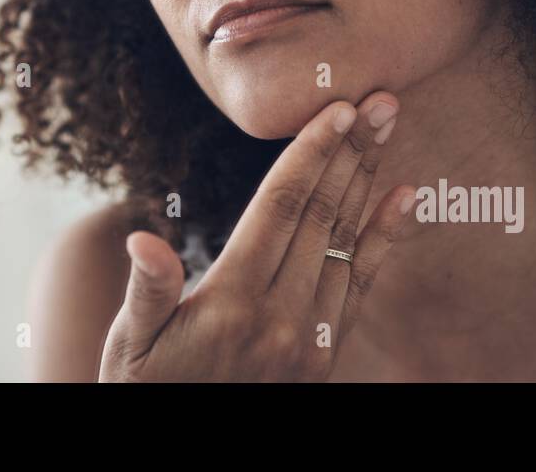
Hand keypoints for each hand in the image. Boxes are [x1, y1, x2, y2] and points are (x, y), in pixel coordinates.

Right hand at [99, 92, 414, 380]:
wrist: (180, 453)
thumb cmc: (145, 390)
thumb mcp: (131, 342)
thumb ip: (148, 289)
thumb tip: (142, 239)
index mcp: (232, 301)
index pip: (281, 208)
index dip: (311, 153)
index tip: (337, 109)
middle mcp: (282, 317)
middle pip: (323, 214)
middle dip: (351, 151)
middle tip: (380, 99)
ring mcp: (311, 338)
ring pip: (346, 240)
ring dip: (368, 179)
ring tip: (388, 128)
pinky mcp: (326, 354)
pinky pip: (363, 284)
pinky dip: (386, 238)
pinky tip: (403, 197)